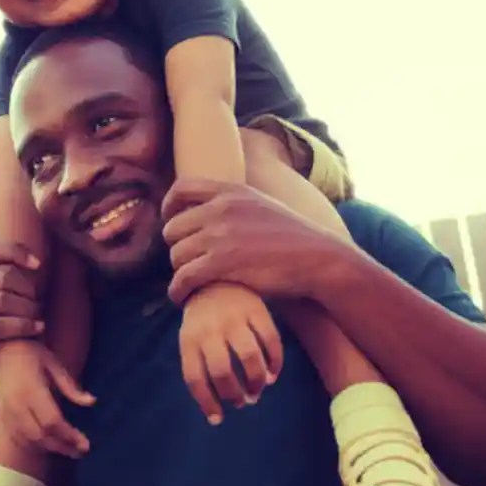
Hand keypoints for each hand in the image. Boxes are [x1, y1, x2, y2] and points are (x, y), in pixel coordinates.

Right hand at [0, 241, 45, 405]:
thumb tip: (37, 265)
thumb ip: (9, 287)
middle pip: (2, 277)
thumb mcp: (0, 309)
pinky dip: (22, 325)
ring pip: (1, 299)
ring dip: (27, 308)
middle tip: (39, 307)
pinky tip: (37, 329)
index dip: (13, 251)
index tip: (38, 263)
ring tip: (39, 320)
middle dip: (28, 290)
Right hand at [0, 339, 95, 457]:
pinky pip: (20, 437)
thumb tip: (92, 402)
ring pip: (30, 440)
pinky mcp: (2, 416)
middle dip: (63, 446)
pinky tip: (52, 446)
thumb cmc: (33, 354)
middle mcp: (16, 405)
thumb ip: (71, 387)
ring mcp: (7, 412)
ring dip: (52, 448)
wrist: (3, 351)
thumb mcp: (54, 364)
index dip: (69, 436)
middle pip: (41, 435)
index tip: (86, 443)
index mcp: (31, 390)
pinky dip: (37, 445)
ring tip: (72, 451)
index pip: (52, 421)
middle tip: (82, 452)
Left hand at [161, 179, 351, 304]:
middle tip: (187, 262)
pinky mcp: (222, 264)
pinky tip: (182, 297)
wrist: (317, 258)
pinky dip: (178, 290)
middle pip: (172, 228)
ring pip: (176, 256)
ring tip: (188, 282)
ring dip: (179, 272)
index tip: (171, 223)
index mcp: (230, 191)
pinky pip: (182, 278)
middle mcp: (221, 209)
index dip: (169, 207)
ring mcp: (220, 235)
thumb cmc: (292, 238)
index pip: (181, 188)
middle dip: (176, 247)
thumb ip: (233, 203)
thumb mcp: (261, 205)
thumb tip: (208, 206)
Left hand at [178, 283, 283, 424]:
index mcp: (189, 338)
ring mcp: (234, 318)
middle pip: (223, 372)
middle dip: (234, 394)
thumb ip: (200, 364)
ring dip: (256, 381)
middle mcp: (210, 329)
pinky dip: (275, 362)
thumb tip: (216, 408)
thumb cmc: (203, 316)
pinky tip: (273, 374)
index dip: (207, 403)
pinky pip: (271, 341)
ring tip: (258, 389)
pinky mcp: (257, 309)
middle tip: (243, 401)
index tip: (218, 418)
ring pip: (250, 358)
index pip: (195, 378)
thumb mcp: (192, 336)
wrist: (218, 275)